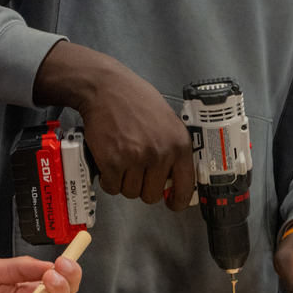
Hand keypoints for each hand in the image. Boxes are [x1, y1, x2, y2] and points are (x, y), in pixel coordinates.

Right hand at [34, 41, 195, 207]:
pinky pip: (111, 187)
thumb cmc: (136, 102)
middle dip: (142, 186)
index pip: (185, 186)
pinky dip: (108, 179)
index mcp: (179, 144)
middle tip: (135, 170)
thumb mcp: (168, 122)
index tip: (171, 203)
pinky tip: (109, 161)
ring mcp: (136, 159)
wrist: (107, 88)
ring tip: (121, 160)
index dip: (177, 200)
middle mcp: (160, 154)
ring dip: (123, 182)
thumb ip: (173, 149)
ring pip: (130, 192)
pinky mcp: (112, 162)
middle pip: (151, 195)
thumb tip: (173, 180)